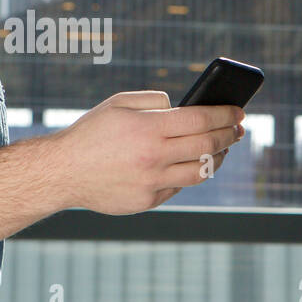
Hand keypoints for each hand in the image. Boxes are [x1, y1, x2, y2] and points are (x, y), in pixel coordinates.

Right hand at [51, 90, 244, 213]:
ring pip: (201, 172)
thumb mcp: (119, 103)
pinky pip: (179, 186)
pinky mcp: (147, 200)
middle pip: (207, 145)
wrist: (63, 171)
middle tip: (239, 129)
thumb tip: (184, 108)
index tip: (238, 111)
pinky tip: (193, 164)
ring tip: (223, 149)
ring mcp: (151, 182)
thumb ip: (154, 100)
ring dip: (218, 158)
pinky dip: (190, 174)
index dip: (225, 114)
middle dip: (229, 135)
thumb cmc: (91, 132)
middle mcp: (154, 156)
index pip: (201, 120)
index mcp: (148, 128)